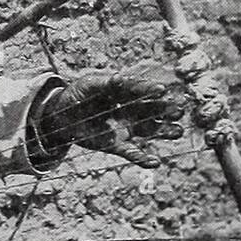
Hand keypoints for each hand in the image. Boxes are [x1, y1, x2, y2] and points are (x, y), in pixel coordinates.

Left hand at [39, 72, 186, 168]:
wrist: (61, 116)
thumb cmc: (78, 95)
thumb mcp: (89, 85)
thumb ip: (104, 82)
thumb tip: (119, 78)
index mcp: (126, 93)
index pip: (142, 91)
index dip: (150, 90)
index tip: (162, 89)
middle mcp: (131, 111)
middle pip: (154, 110)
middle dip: (167, 110)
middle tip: (178, 111)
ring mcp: (126, 128)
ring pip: (150, 131)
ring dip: (165, 132)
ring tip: (178, 132)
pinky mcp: (117, 145)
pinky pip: (132, 152)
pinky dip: (142, 158)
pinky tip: (154, 162)